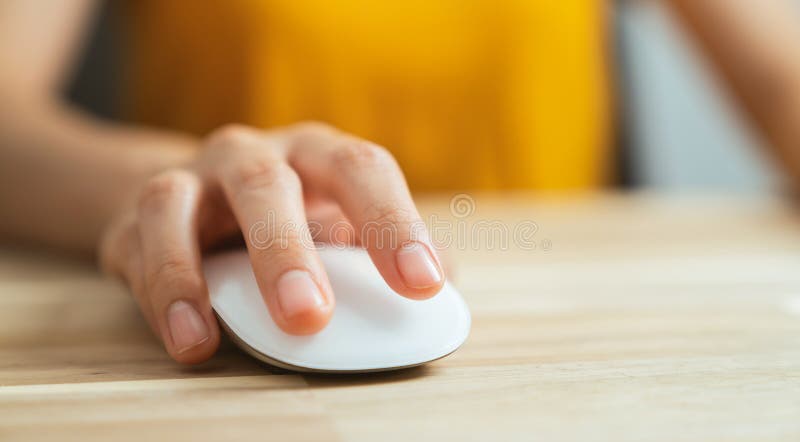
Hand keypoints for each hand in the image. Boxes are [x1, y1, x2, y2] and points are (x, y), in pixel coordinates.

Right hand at [99, 122, 444, 363]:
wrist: (197, 200)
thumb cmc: (288, 217)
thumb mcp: (338, 226)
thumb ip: (380, 253)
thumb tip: (445, 285)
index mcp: (315, 155)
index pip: (360, 171)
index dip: (393, 223)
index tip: (422, 284)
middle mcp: (250, 157)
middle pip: (265, 185)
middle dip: (285, 249)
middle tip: (310, 314)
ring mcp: (187, 181)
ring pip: (177, 203)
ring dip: (189, 273)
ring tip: (212, 336)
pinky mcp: (134, 216)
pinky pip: (138, 248)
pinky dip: (161, 294)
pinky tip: (189, 339)